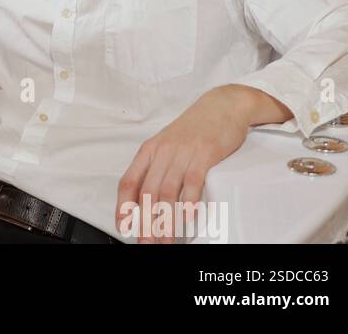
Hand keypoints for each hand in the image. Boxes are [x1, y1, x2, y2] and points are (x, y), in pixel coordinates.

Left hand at [115, 85, 263, 242]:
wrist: (223, 105)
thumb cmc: (195, 128)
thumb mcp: (168, 145)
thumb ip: (157, 168)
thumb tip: (148, 199)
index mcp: (149, 151)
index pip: (128, 182)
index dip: (124, 206)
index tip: (124, 226)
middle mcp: (162, 151)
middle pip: (148, 192)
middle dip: (146, 222)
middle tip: (147, 242)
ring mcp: (183, 152)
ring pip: (168, 191)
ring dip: (166, 220)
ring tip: (166, 239)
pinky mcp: (205, 153)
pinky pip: (193, 182)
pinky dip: (189, 202)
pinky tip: (188, 217)